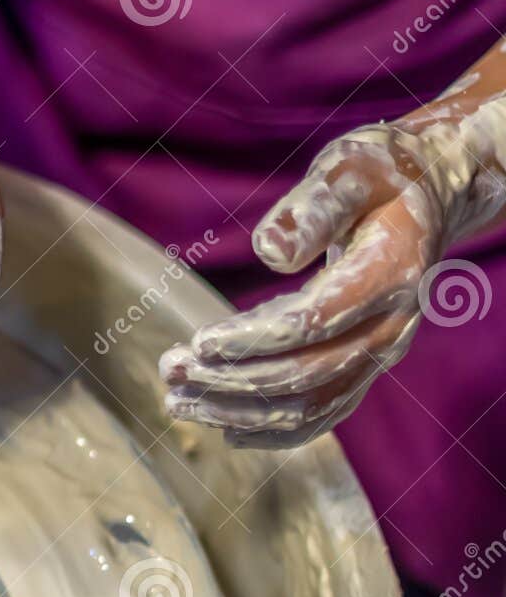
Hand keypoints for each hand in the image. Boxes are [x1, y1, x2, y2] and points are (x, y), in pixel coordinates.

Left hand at [160, 75, 505, 448]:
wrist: (427, 194)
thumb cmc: (382, 174)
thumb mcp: (351, 168)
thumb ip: (314, 206)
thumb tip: (269, 253)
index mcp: (389, 276)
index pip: (313, 322)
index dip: (253, 339)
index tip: (199, 342)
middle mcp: (391, 327)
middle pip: (305, 375)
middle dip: (230, 380)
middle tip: (169, 369)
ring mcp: (380, 353)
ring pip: (309, 405)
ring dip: (238, 410)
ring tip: (177, 400)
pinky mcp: (365, 365)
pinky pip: (322, 413)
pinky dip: (273, 429)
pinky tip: (225, 428)